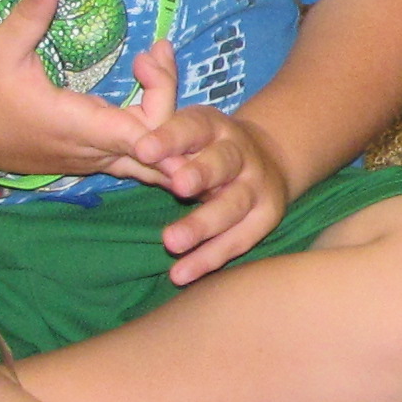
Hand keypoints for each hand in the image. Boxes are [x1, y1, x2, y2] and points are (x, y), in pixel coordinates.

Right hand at [0, 0, 175, 182]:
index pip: (144, 130)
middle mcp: (90, 150)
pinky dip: (152, 126)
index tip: (144, 55)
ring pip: (149, 154)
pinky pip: (133, 154)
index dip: (161, 95)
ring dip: (164, 112)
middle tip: (158, 50)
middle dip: (168, 93)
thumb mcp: (1, 49)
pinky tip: (150, 87)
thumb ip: (29, 16)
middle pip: (158, 141)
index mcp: (74, 126)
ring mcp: (91, 160)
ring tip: (159, 63)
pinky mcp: (89, 159)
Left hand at [153, 105, 296, 284]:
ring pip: (233, 205)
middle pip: (223, 163)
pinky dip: (209, 259)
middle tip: (178, 186)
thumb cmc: (209, 149)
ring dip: (202, 225)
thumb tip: (132, 128)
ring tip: (171, 243)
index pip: (193, 127)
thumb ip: (165, 142)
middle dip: (202, 174)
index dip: (170, 138)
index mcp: (216, 128)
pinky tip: (181, 274)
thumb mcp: (193, 134)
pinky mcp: (265, 217)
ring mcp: (257, 186)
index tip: (143, 150)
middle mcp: (241, 153)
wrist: (269, 160)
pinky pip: (237, 241)